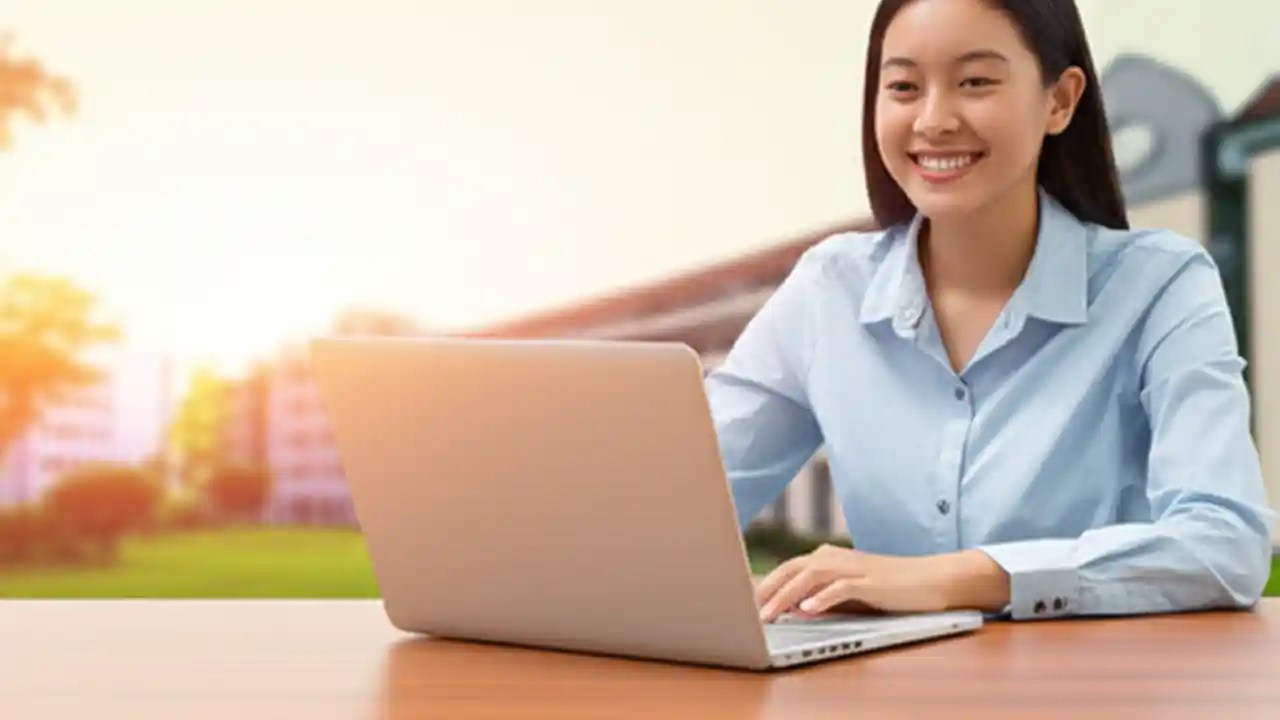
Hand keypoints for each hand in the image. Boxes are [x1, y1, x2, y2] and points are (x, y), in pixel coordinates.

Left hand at [754, 544, 1008, 622]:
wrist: (931, 580)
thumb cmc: (887, 589)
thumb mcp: (847, 593)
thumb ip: (818, 597)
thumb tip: (787, 609)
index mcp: (826, 558)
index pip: (786, 570)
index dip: (762, 586)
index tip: (741, 605)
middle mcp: (834, 557)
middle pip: (791, 570)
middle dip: (766, 591)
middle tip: (744, 612)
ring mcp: (852, 567)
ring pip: (810, 577)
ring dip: (786, 596)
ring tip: (768, 615)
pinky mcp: (870, 580)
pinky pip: (841, 588)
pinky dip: (822, 598)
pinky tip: (807, 610)